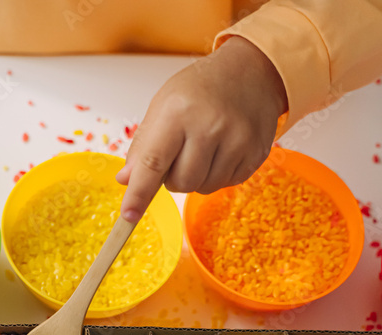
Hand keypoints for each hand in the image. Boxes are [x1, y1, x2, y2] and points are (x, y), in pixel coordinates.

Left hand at [117, 37, 287, 222]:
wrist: (250, 72)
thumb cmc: (200, 90)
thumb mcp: (163, 107)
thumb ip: (143, 146)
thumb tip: (126, 180)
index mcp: (178, 113)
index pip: (153, 162)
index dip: (139, 193)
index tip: (128, 215)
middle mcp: (209, 126)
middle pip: (180, 183)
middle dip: (172, 177)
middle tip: (179, 152)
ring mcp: (237, 140)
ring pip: (203, 188)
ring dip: (196, 177)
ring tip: (202, 148)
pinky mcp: (256, 153)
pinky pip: (226, 184)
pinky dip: (217, 174)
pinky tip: (221, 150)